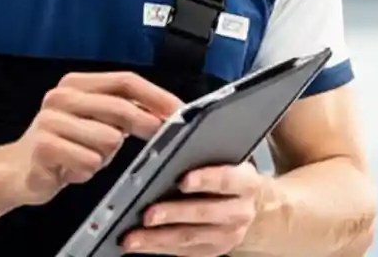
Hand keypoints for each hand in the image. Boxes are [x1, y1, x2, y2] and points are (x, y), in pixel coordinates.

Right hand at [1, 72, 182, 206]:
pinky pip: (89, 160)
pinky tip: (74, 169)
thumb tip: (164, 113)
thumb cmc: (65, 147)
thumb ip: (123, 113)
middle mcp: (61, 96)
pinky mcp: (43, 146)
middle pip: (120, 105)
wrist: (19, 171)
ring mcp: (49, 120)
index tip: (179, 111)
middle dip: (146, 124)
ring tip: (89, 158)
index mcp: (76, 84)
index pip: (125, 80)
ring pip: (107, 138)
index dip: (155, 95)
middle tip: (161, 138)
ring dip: (106, 155)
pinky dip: (89, 170)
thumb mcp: (96, 124)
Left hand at [120, 161, 265, 255]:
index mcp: (245, 180)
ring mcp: (228, 234)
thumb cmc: (223, 169)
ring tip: (132, 236)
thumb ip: (199, 148)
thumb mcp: (221, 154)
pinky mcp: (214, 250)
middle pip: (206, 213)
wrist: (245, 200)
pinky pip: (183, 252)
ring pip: (191, 237)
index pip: (227, 179)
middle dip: (174, 214)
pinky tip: (138, 243)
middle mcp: (241, 210)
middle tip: (147, 214)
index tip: (182, 180)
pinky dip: (158, 248)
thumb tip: (162, 131)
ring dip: (158, 238)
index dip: (205, 179)